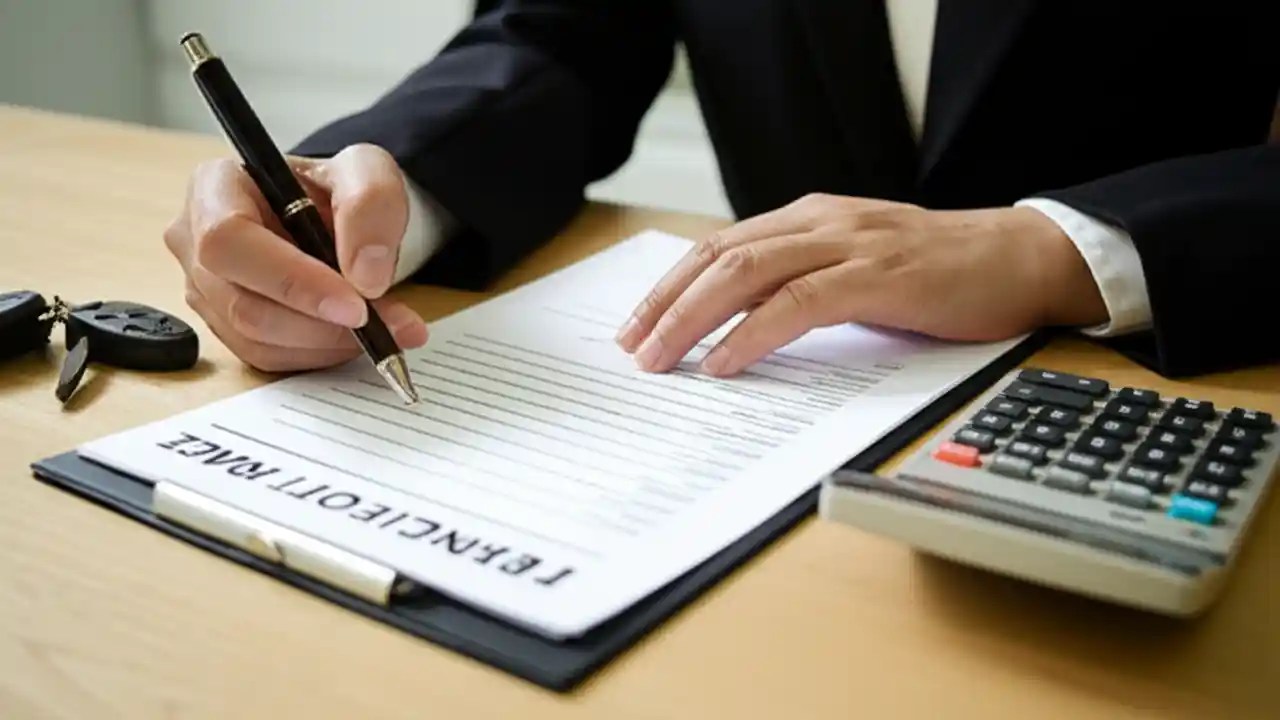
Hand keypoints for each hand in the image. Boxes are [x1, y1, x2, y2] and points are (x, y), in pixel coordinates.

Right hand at [164, 143, 427, 371]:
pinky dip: (319, 354)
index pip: (229, 240)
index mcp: (215, 185)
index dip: (291, 280)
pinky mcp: (226, 327)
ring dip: (327, 343)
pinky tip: (353, 335)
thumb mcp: (368, 172)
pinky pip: (269, 358)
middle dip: (320, 324)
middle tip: (383, 325)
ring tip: (382, 328)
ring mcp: (206, 289)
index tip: (355, 305)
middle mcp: (195, 240)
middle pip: (242, 303)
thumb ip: (372, 205)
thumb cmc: (341, 190)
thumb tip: (366, 278)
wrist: (341, 220)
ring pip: (257, 340)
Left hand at [615, 193, 1106, 375]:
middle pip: (720, 256)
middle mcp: (820, 223)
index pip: (719, 247)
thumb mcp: (853, 268)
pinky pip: (799, 303)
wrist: (1020, 259)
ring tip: (661, 359)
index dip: (670, 286)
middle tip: (631, 349)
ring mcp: (849, 245)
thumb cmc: (937, 273)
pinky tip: (725, 362)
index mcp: (809, 219)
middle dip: (665, 304)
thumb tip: (735, 327)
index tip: (636, 326)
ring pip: (748, 273)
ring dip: (694, 319)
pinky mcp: (880, 277)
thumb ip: (801, 283)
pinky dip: (754, 333)